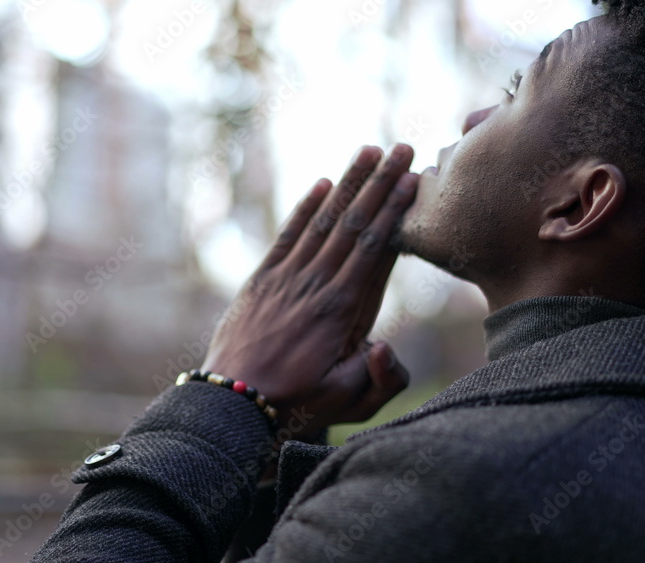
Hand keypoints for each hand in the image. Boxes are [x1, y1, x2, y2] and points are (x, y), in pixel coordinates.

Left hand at [201, 144, 417, 434]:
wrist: (233, 404)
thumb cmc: (297, 403)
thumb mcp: (348, 401)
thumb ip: (380, 378)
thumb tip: (388, 347)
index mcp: (341, 311)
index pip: (373, 248)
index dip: (393, 210)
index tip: (411, 179)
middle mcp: (316, 285)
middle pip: (353, 223)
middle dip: (379, 183)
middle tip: (401, 149)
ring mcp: (287, 279)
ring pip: (323, 222)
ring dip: (348, 184)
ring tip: (369, 152)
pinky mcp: (261, 281)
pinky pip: (288, 236)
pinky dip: (305, 208)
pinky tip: (321, 184)